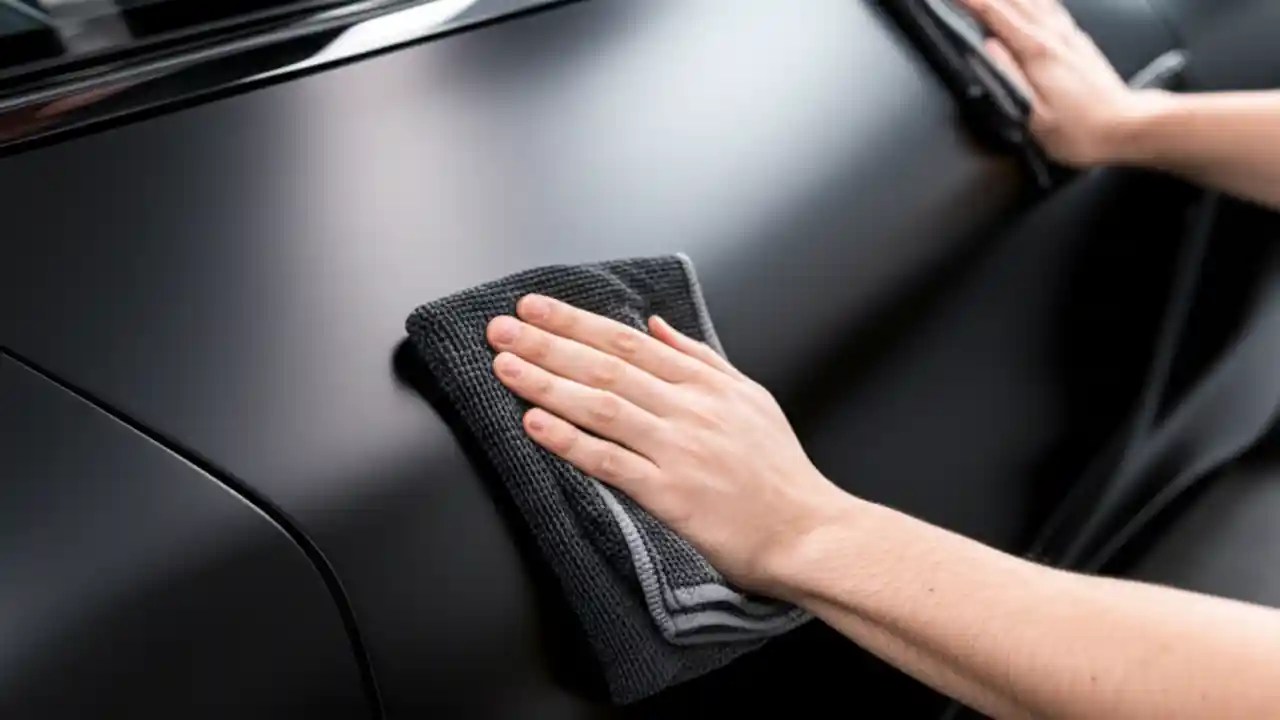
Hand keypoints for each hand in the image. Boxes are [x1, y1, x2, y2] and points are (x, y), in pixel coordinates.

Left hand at [486, 295, 852, 596]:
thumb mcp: (751, 398)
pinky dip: (569, 441)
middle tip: (501, 327)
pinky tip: (534, 425)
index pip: (627, 341)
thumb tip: (657, 324)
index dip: (576, 322)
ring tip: (505, 366)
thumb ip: (701, 359)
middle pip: (606, 366)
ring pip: (602, 406)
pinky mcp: (670, 494)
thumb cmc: (779, 472)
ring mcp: (678, 451)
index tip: (536, 307)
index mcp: (705, 385)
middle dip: (548, 343)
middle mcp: (689, 410)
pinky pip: (610, 462)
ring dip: (547, 383)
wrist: (807, 531)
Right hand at [960, 0, 1164, 166]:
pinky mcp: (1079, 42)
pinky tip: (1033, 1)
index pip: (998, 16)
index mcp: (1038, 53)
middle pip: (1016, 1)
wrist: (1127, 127)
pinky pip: (1052, 8)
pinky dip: (1035, 0)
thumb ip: (1009, 76)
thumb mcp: (1034, 114)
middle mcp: (1055, 37)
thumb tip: (987, 48)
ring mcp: (1070, 37)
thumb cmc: (1080, 130)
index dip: (973, 1)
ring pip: (1036, 1)